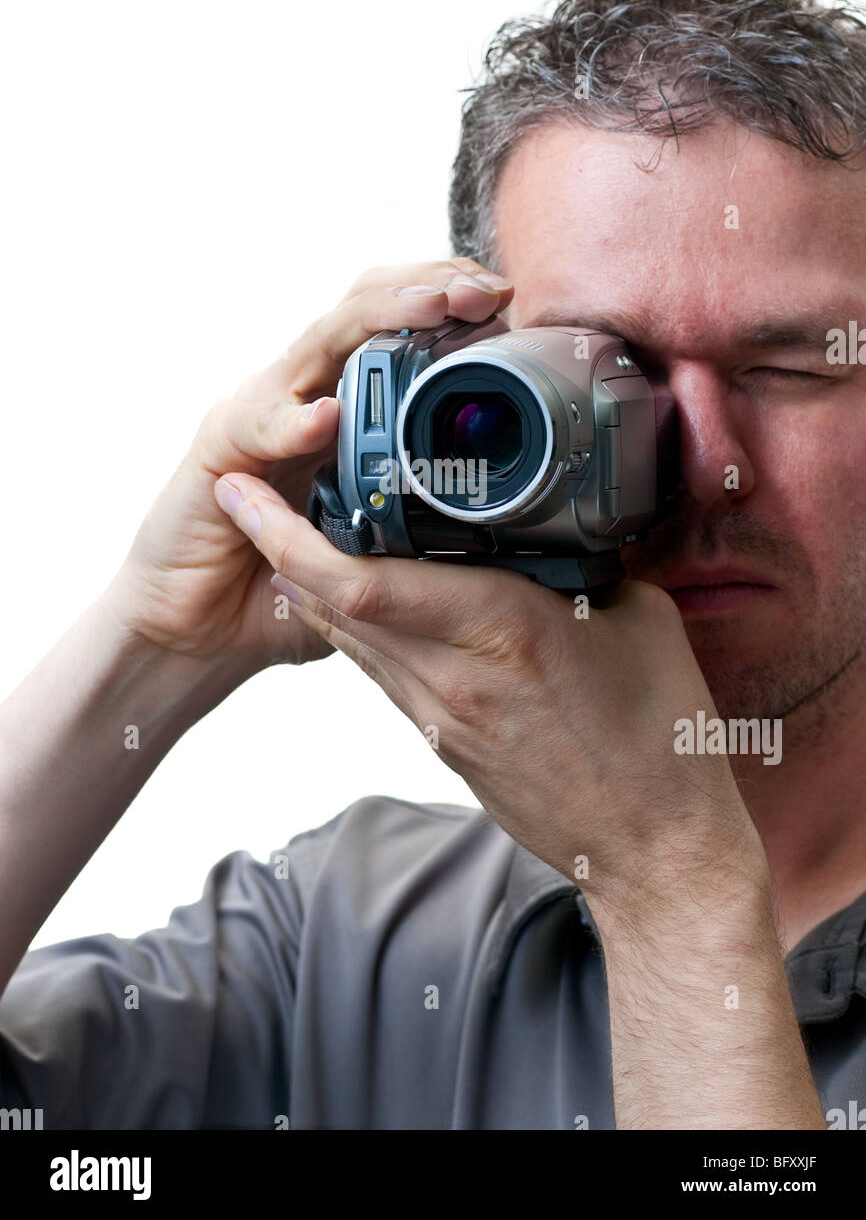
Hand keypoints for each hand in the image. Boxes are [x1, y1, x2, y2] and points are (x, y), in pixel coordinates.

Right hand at [105, 260, 512, 669]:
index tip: (506, 301)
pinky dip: (294, 420)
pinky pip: (258, 424)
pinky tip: (329, 417)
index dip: (449, 301)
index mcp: (342, 403)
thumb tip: (508, 527)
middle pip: (362, 306)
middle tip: (485, 290)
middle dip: (428, 286)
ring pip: (320, 340)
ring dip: (379, 318)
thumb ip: (422, 521)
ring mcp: (259, 411)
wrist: (198, 628)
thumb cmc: (288, 583)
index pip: (394, 323)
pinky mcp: (219, 448)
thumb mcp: (376, 547)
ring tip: (433, 310)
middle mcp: (301, 392)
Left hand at [208, 484, 764, 900]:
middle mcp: (452, 674)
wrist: (652, 848)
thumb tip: (552, 529)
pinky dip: (355, 630)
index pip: (364, 582)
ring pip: (348, 641)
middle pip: (333, 606)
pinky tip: (350, 600)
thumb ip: (583, 565)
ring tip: (286, 536)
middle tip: (246, 496)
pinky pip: (381, 673)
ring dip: (311, 588)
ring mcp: (439, 716)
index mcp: (502, 629)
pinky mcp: (441, 744)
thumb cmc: (658, 736)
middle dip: (277, 549)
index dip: (293, 538)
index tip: (253, 492)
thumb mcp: (640, 620)